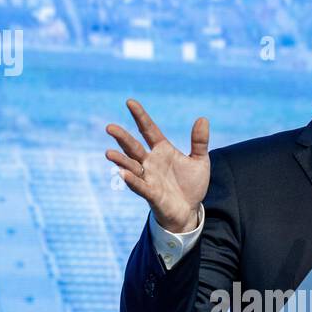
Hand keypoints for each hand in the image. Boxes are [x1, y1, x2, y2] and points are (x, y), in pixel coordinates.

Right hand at [105, 99, 209, 233]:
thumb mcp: (200, 160)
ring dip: (120, 160)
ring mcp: (148, 178)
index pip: (148, 130)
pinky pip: (140, 186)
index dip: (140, 116)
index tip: (130, 102)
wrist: (190, 210)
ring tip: (109, 153)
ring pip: (131, 166)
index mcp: (162, 150)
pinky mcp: (151, 194)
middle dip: (122, 138)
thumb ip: (199, 141)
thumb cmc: (191, 184)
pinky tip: (122, 173)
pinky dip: (132, 180)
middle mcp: (151, 162)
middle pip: (133, 147)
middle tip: (109, 127)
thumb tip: (202, 119)